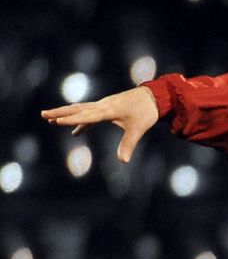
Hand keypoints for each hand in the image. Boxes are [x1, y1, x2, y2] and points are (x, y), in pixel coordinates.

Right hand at [41, 86, 159, 162]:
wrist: (152, 97)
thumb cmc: (145, 112)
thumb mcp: (138, 129)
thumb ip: (128, 145)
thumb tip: (123, 161)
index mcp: (108, 110)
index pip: (86, 116)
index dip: (72, 120)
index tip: (57, 121)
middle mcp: (102, 105)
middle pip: (77, 109)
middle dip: (60, 113)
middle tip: (43, 115)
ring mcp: (103, 105)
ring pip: (80, 109)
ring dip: (66, 114)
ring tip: (50, 119)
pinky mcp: (106, 108)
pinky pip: (89, 115)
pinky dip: (81, 122)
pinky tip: (75, 133)